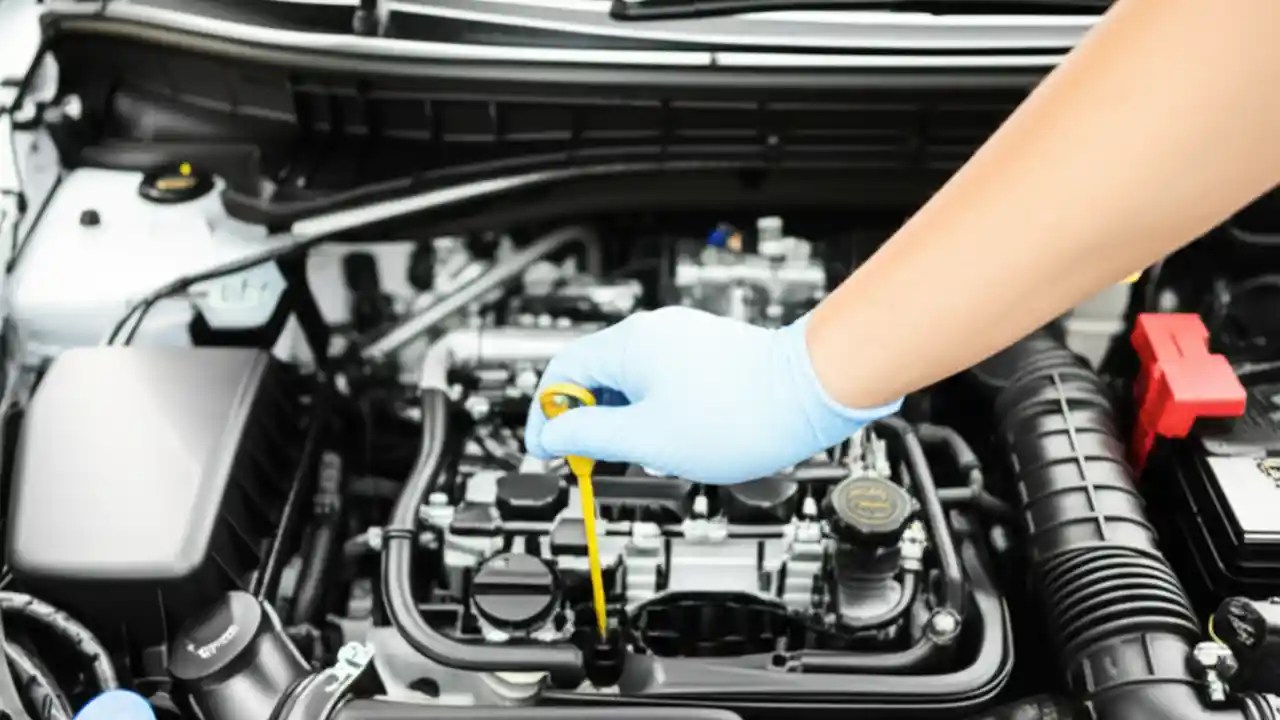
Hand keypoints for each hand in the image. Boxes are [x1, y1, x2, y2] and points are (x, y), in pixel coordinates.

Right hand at [523, 306, 901, 484]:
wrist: (812, 393)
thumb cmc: (743, 412)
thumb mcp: (648, 439)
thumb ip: (591, 437)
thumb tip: (552, 437)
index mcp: (629, 345)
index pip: (560, 373)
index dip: (545, 416)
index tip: (544, 450)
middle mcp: (653, 332)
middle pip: (593, 374)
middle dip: (585, 420)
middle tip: (588, 460)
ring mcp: (682, 339)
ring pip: (628, 379)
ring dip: (620, 417)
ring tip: (638, 453)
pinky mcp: (707, 351)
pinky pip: (659, 378)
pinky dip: (651, 408)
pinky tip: (670, 436)